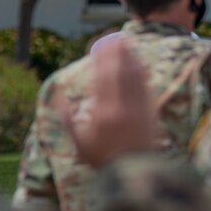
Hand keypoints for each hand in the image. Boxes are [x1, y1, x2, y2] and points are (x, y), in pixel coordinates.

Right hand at [56, 41, 158, 167]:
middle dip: (117, 53)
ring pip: (135, 77)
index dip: (102, 60)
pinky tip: (139, 64)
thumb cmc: (103, 158)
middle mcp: (123, 108)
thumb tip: (57, 97)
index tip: (98, 46)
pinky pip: (146, 87)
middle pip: (120, 73)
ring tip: (126, 43)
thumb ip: (67, 119)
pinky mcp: (152, 112)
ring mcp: (140, 109)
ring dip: (131, 58)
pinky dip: (142, 73)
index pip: (103, 79)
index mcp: (103, 114)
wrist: (134, 172)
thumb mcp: (79, 142)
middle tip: (113, 38)